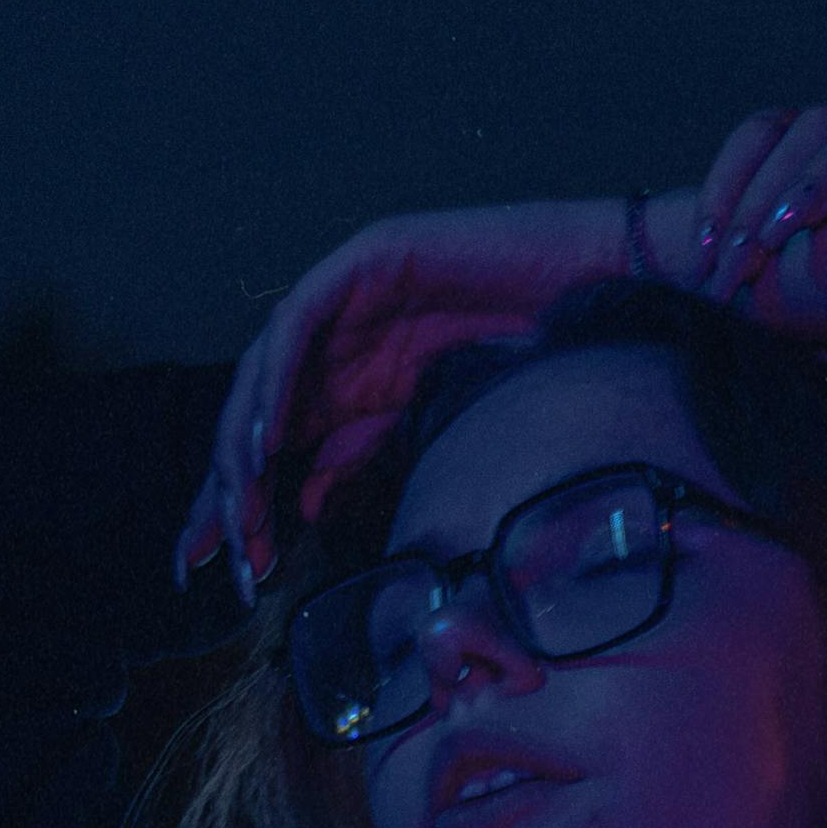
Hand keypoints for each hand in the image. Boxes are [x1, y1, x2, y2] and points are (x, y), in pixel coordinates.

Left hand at [176, 194, 631, 589]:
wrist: (609, 286)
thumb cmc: (546, 357)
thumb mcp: (438, 428)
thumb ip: (365, 455)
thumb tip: (301, 503)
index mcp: (355, 376)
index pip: (278, 444)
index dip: (246, 504)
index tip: (234, 569)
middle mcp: (340, 337)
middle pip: (256, 414)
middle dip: (228, 488)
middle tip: (218, 553)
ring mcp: (349, 294)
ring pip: (264, 373)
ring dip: (243, 445)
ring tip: (241, 507)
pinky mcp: (366, 258)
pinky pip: (297, 323)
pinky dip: (276, 380)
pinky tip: (268, 438)